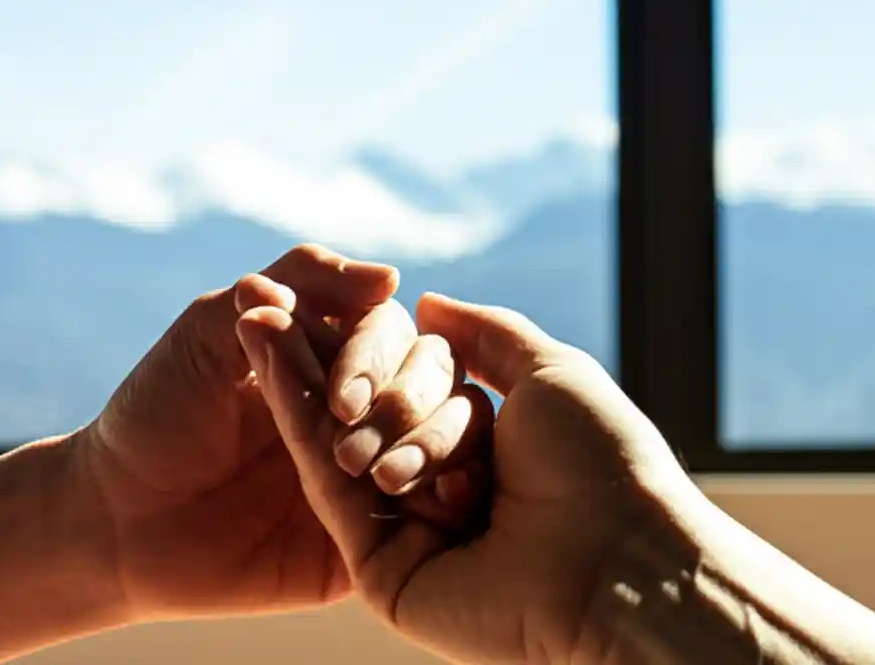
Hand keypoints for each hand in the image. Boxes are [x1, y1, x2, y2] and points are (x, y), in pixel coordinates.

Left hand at [71, 245, 478, 620]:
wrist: (115, 521)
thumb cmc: (157, 413)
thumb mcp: (210, 330)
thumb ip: (292, 287)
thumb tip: (390, 277)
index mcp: (331, 354)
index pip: (393, 331)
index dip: (377, 354)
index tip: (338, 394)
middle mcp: (364, 407)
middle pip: (433, 382)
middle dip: (407, 402)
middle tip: (351, 435)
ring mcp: (374, 471)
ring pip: (448, 443)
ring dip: (430, 448)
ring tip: (385, 474)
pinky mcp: (372, 539)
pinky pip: (434, 520)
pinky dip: (447, 503)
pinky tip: (436, 500)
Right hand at [238, 291, 699, 661]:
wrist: (616, 560)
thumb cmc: (600, 461)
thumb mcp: (550, 372)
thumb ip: (487, 333)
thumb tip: (427, 301)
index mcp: (493, 451)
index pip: (418, 387)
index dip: (381, 352)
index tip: (333, 304)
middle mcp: (450, 492)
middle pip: (375, 417)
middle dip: (340, 370)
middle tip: (284, 319)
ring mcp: (413, 535)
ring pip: (344, 451)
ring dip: (302, 386)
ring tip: (258, 324)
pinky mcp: (383, 572)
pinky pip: (332, 495)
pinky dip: (300, 427)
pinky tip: (274, 366)